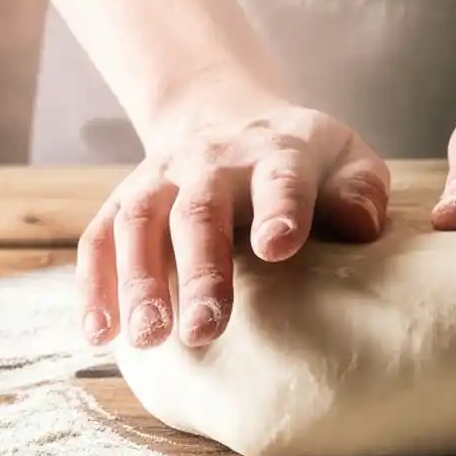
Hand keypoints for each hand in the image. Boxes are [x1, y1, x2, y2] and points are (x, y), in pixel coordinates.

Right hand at [79, 80, 389, 349]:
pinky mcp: (123, 201)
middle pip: (200, 211)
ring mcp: (160, 180)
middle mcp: (211, 164)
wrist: (225, 115)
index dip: (280, 210)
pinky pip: (99, 238)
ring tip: (148, 339)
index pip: (280, 179)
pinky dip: (94, 285)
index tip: (279, 247)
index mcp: (276, 155)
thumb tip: (361, 225)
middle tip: (204, 331)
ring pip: (139, 223)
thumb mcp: (345, 159)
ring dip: (139, 281)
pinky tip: (99, 335)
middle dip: (200, 272)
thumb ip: (360, 189)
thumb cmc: (302, 160)